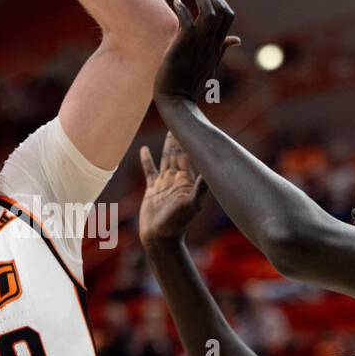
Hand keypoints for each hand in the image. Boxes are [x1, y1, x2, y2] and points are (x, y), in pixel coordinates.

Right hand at [139, 132, 209, 246]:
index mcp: (187, 180)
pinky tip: (144, 149)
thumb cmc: (176, 224)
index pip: (188, 154)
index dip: (189, 139)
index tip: (192, 122)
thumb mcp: (191, 205)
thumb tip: (209, 172)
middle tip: (182, 117)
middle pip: (178, 153)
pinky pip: (149, 171)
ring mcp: (165, 183)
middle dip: (180, 136)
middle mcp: (177, 179)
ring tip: (170, 128)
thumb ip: (200, 189)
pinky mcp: (153, 189)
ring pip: (166, 158)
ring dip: (168, 144)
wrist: (160, 238)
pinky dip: (147, 160)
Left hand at [153, 0, 240, 102]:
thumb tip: (236, 40)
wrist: (176, 101)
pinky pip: (187, 23)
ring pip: (208, 13)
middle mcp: (210, 42)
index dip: (220, 1)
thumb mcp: (211, 65)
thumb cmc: (191, 84)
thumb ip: (222, 49)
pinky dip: (183, 10)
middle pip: (220, 10)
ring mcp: (198, 44)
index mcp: (217, 45)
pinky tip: (177, 2)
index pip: (228, 16)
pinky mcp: (183, 46)